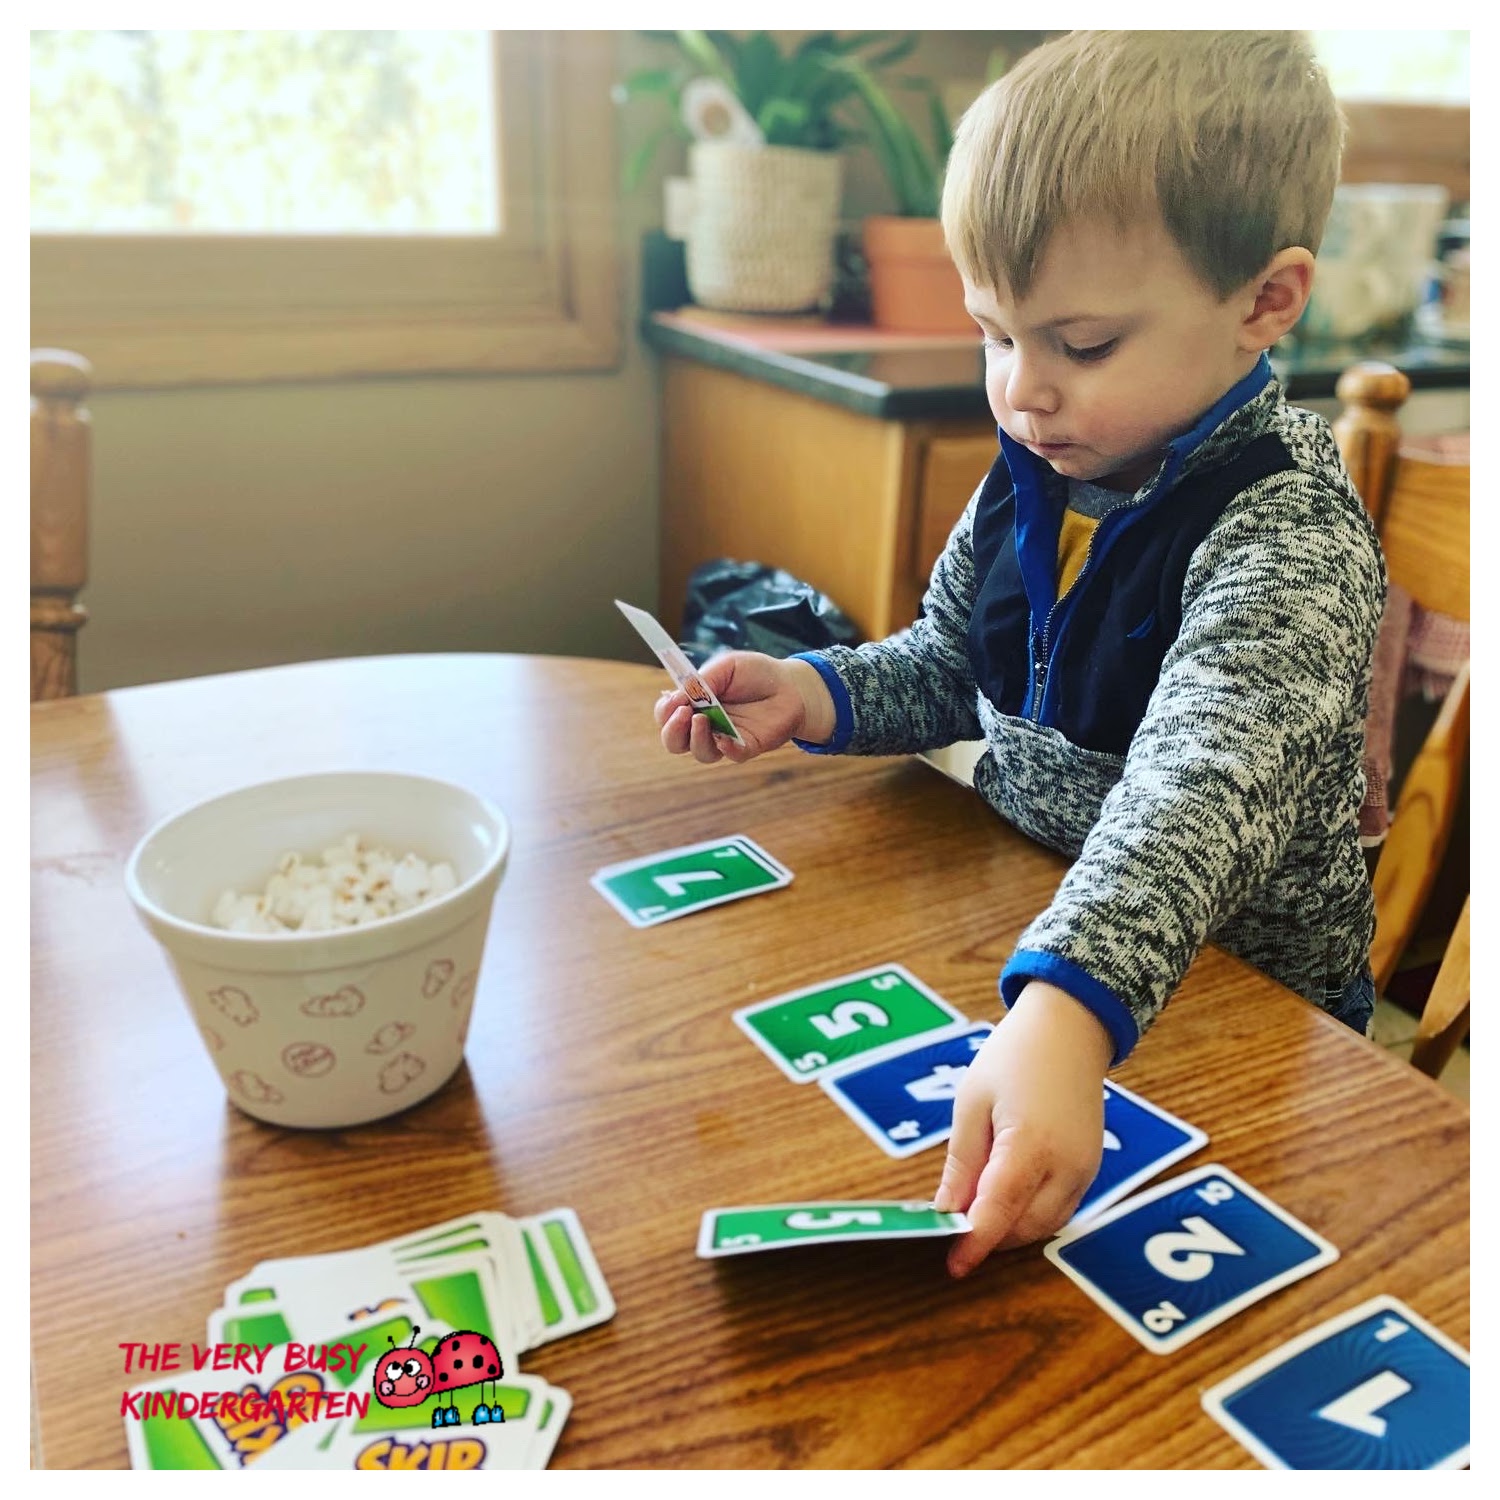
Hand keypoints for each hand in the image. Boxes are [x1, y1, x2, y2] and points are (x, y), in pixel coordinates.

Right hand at [653, 653, 834, 764]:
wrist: (791, 685)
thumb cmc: (755, 673)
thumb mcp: (728, 665)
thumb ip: (705, 679)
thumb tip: (682, 695)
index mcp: (694, 704)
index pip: (667, 715)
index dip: (665, 711)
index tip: (673, 699)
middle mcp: (705, 725)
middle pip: (675, 742)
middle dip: (672, 731)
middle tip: (684, 713)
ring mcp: (725, 739)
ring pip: (701, 753)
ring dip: (696, 739)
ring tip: (702, 719)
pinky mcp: (746, 747)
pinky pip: (732, 755)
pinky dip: (726, 749)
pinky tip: (726, 737)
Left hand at [932, 981, 1113, 1276]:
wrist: (1070, 1028)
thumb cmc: (1015, 1056)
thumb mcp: (972, 1102)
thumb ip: (962, 1163)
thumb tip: (947, 1211)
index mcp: (1031, 1143)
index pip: (999, 1211)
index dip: (974, 1243)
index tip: (952, 1265)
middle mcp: (1066, 1165)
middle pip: (1023, 1227)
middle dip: (989, 1235)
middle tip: (953, 1227)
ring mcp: (1086, 1169)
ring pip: (1045, 1225)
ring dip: (1010, 1227)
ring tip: (976, 1206)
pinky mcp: (1092, 1168)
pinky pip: (1060, 1208)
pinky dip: (1031, 1214)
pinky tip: (1005, 1195)